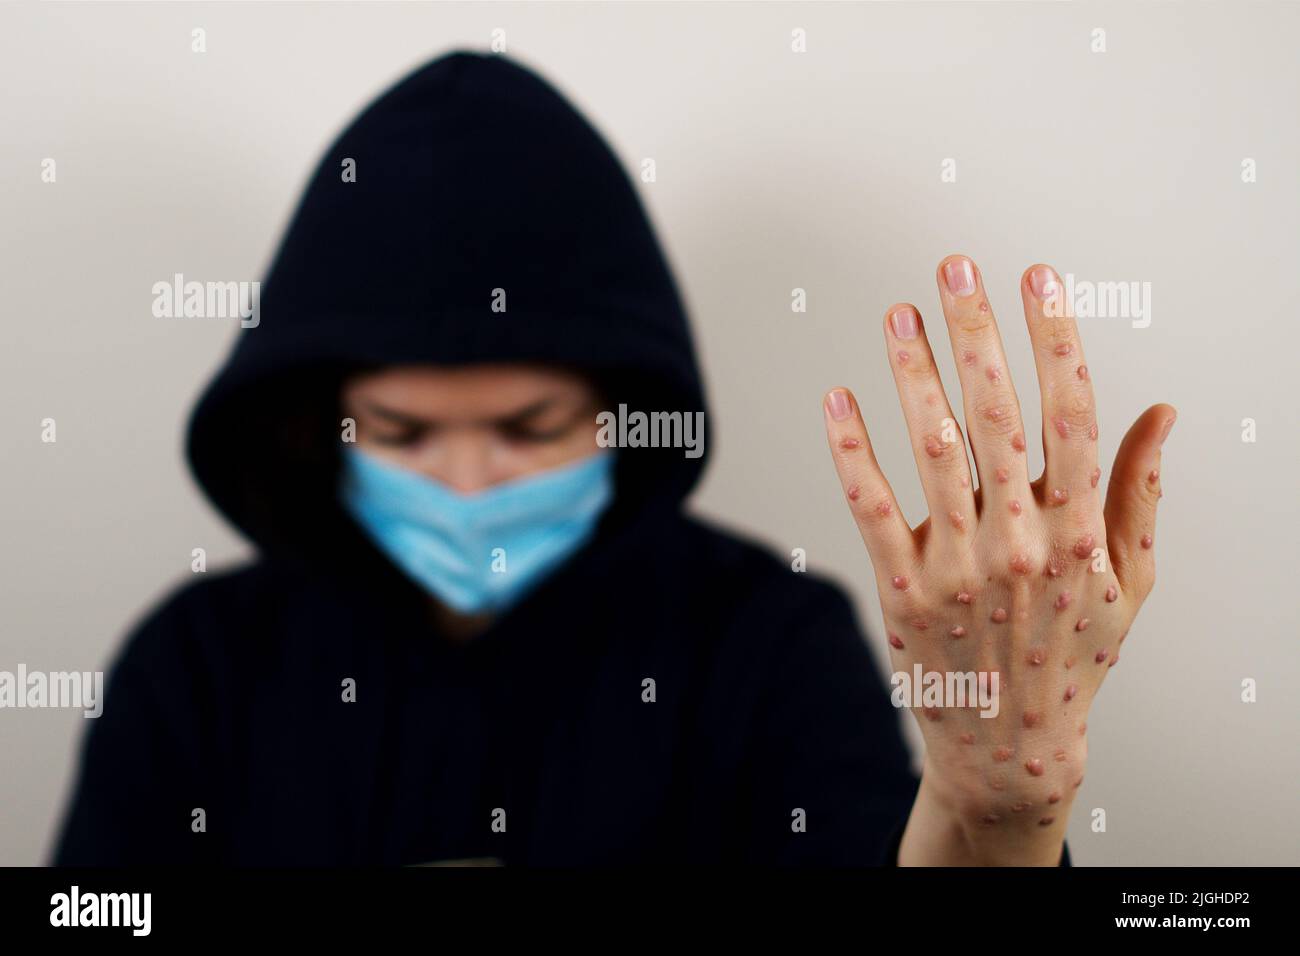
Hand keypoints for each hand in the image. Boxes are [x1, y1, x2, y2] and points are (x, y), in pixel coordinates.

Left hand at [821, 255, 1174, 864]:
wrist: (1011, 745)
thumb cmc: (1073, 656)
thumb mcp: (1129, 583)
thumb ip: (1140, 493)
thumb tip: (1159, 412)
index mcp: (1080, 531)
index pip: (1070, 414)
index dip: (1053, 339)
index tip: (1038, 278)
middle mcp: (1021, 542)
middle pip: (997, 415)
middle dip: (975, 333)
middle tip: (953, 268)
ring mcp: (959, 567)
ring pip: (932, 450)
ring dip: (912, 375)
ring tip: (897, 316)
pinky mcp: (903, 589)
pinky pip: (870, 506)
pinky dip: (852, 450)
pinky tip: (838, 398)